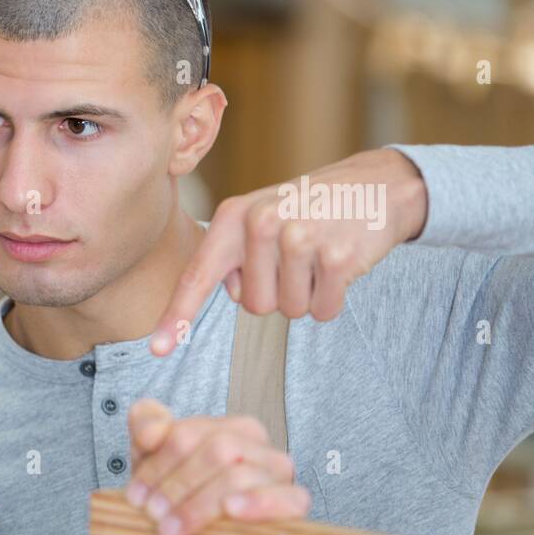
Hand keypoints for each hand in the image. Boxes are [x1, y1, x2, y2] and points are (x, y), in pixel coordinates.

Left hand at [123, 399, 310, 534]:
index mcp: (231, 429)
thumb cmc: (179, 493)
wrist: (199, 533)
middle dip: (177, 484)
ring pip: (240, 475)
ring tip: (171, 528)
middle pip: (217, 450)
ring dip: (199, 504)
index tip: (136, 495)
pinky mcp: (294, 503)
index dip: (159, 465)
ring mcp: (280, 474)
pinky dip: (258, 502)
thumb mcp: (154, 455)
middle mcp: (260, 447)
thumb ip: (147, 424)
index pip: (190, 434)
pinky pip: (288, 498)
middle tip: (152, 514)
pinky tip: (231, 510)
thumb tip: (151, 433)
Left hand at [151, 148, 427, 355]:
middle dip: (276, 293)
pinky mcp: (337, 257)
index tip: (158, 349)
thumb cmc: (308, 209)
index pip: (198, 276)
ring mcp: (300, 238)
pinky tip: (341, 262)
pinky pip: (323, 311)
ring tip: (319, 255)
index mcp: (233, 216)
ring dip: (307, 294)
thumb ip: (234, 257)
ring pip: (289, 311)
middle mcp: (261, 223)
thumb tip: (232, 293)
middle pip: (253, 306)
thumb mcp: (260, 219)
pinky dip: (333, 298)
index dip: (178, 316)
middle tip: (297, 256)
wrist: (375, 185)